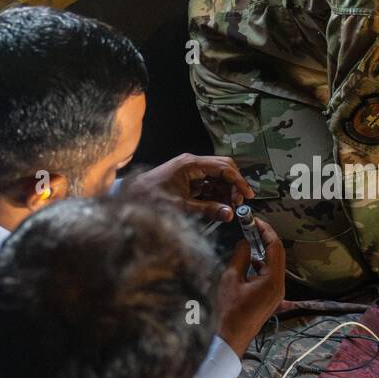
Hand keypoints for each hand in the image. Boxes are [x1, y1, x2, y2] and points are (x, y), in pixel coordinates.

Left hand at [133, 153, 254, 221]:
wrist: (131, 198)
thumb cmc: (151, 199)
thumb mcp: (181, 207)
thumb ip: (207, 210)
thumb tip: (229, 214)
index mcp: (191, 164)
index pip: (224, 167)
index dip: (238, 181)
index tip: (247, 195)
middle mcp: (192, 164)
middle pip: (223, 168)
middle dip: (234, 185)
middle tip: (238, 202)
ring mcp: (190, 171)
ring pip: (217, 176)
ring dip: (226, 190)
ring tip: (229, 207)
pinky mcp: (188, 180)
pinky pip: (208, 183)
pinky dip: (216, 193)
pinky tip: (219, 205)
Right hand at [215, 218, 285, 356]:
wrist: (230, 338)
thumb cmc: (229, 311)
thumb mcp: (231, 279)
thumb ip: (240, 257)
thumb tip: (244, 242)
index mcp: (273, 280)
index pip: (275, 247)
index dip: (266, 230)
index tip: (255, 220)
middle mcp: (279, 286)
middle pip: (277, 254)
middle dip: (265, 239)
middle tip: (251, 227)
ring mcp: (276, 293)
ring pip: (273, 265)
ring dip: (262, 252)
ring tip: (248, 241)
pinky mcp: (270, 298)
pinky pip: (269, 275)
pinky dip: (260, 265)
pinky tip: (247, 262)